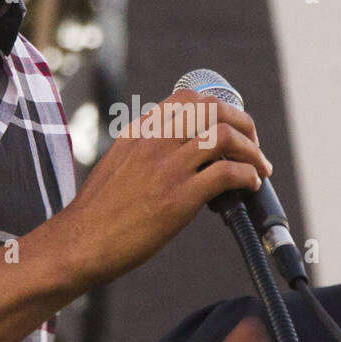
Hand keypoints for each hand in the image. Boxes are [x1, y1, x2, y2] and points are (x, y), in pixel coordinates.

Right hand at [55, 89, 272, 289]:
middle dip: (243, 124)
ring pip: (224, 135)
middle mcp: (154, 141)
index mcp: (139, 131)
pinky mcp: (178, 197)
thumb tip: (177, 150)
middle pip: (212, 108)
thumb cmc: (98, 213)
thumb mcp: (117, 164)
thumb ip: (145, 150)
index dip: (219, 108)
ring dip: (252, 151)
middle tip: (253, 146)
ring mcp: (166, 168)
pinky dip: (248, 176)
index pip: (188, 98)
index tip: (232, 128)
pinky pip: (227, 173)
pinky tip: (249, 186)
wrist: (80, 243)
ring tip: (260, 169)